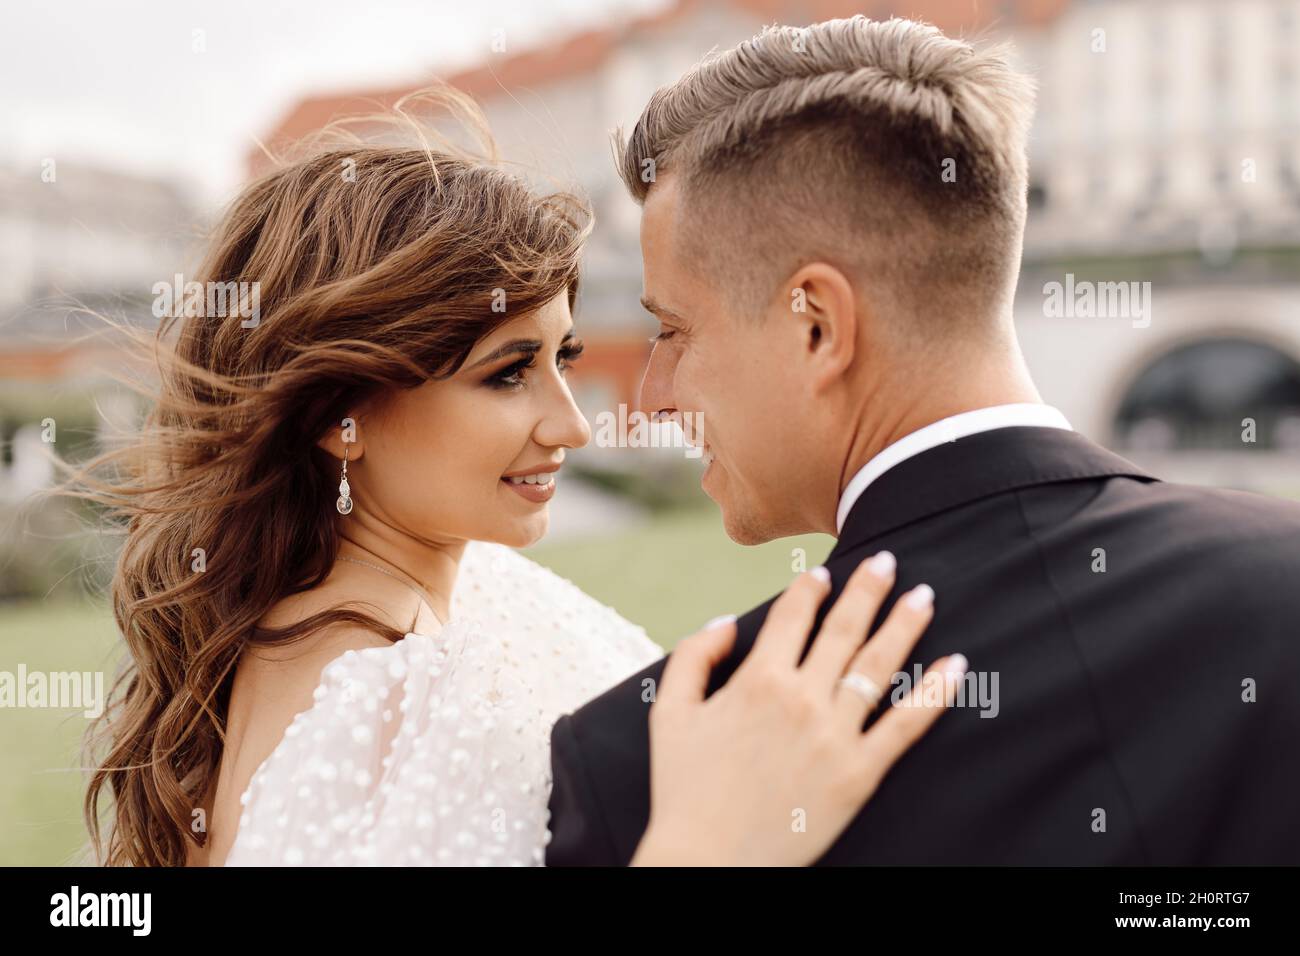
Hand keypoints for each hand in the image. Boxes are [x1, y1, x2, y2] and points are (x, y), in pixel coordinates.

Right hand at [630, 554, 965, 866]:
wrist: (709, 861)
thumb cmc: (683, 788)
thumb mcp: (670, 712)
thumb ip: (694, 656)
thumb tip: (726, 621)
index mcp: (756, 680)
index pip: (791, 617)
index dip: (809, 589)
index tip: (824, 573)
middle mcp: (801, 698)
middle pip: (843, 630)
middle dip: (868, 589)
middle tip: (888, 562)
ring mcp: (834, 735)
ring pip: (878, 666)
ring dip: (905, 625)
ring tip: (925, 597)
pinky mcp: (859, 773)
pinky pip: (905, 725)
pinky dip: (934, 692)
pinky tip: (956, 666)